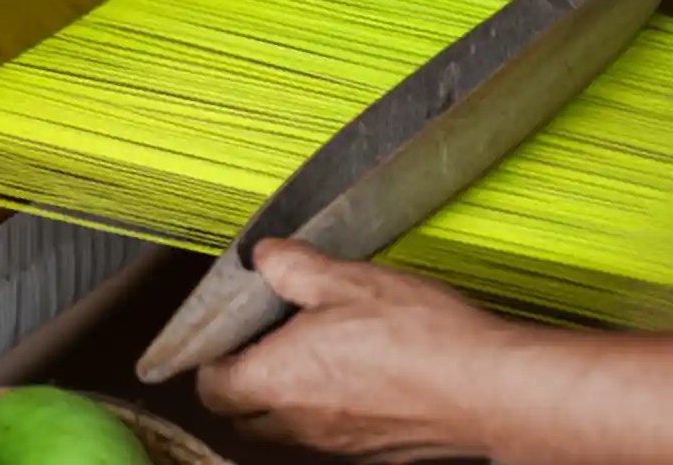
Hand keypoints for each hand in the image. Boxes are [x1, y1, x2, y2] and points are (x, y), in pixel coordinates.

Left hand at [195, 239, 516, 462]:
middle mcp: (300, 424)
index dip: (211, 360)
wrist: (492, 392)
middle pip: (244, 416)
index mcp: (277, 380)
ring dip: (289, 399)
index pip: (212, 387)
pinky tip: (362, 377)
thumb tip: (264, 257)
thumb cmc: (418, 337)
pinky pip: (332, 438)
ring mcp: (339, 448)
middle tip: (266, 342)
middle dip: (244, 384)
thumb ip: (294, 267)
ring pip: (288, 430)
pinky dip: (332, 412)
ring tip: (317, 354)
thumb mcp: (347, 280)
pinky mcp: (376, 456)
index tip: (226, 334)